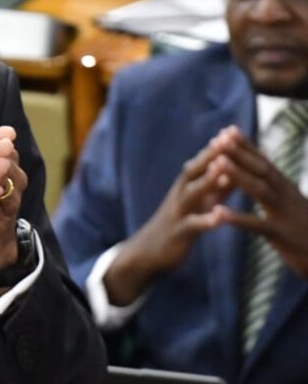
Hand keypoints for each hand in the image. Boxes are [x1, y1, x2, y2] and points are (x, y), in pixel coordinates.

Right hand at [105, 128, 233, 304]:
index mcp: (184, 187)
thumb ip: (215, 188)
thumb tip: (235, 169)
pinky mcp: (178, 233)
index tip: (232, 131)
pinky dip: (208, 220)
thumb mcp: (196, 204)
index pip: (201, 163)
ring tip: (224, 169)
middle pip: (194, 171)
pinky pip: (193, 225)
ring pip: (193, 194)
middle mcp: (179, 195)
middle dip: (211, 156)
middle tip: (226, 139)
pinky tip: (221, 215)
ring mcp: (177, 213)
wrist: (148, 252)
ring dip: (208, 181)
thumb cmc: (177, 225)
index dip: (216, 148)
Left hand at [212, 126, 307, 276]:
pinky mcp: (281, 235)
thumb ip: (276, 189)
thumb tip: (263, 172)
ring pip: (259, 190)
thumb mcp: (291, 205)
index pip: (264, 162)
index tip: (227, 131)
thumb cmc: (306, 230)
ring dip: (237, 175)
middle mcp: (286, 195)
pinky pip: (257, 225)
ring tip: (215, 162)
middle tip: (218, 138)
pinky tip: (217, 212)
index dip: (246, 146)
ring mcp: (284, 213)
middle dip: (239, 153)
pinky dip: (237, 218)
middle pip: (260, 169)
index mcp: (285, 189)